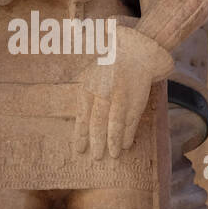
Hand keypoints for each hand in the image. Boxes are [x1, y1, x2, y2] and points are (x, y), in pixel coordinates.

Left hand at [74, 24, 173, 159]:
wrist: (139, 50)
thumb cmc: (109, 60)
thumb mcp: (89, 63)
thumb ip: (80, 77)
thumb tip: (68, 67)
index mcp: (91, 85)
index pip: (84, 114)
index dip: (81, 134)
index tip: (79, 150)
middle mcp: (106, 92)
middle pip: (100, 122)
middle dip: (97, 142)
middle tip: (96, 158)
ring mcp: (123, 97)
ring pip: (117, 123)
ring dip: (114, 142)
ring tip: (112, 156)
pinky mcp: (137, 100)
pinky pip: (132, 120)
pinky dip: (128, 133)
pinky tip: (125, 145)